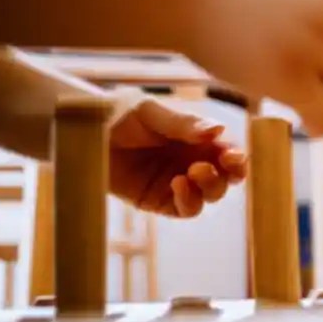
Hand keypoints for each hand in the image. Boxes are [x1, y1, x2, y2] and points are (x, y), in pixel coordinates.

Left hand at [109, 99, 247, 217]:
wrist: (84, 133)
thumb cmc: (119, 113)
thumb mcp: (152, 111)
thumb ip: (184, 123)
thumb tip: (218, 130)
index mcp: (199, 139)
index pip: (230, 152)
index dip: (238, 157)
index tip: (233, 156)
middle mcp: (194, 161)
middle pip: (227, 177)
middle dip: (229, 175)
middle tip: (212, 165)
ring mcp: (179, 183)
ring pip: (211, 195)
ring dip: (209, 187)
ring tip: (190, 172)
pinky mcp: (160, 201)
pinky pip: (186, 209)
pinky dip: (189, 201)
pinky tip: (177, 184)